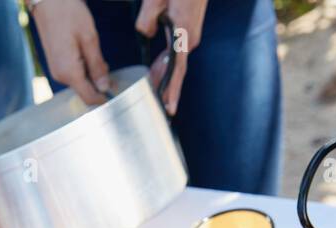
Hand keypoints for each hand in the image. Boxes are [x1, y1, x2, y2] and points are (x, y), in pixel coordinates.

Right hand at [32, 0, 110, 104]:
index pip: (89, 97)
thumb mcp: (89, 38)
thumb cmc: (68, 13)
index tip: (117, 92)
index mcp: (69, 72)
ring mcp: (56, 71)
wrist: (47, 1)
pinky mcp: (56, 64)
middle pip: (85, 91)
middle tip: (109, 66)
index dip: (104, 98)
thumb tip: (105, 87)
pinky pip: (73, 74)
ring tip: (97, 55)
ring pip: (80, 82)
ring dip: (91, 74)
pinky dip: (84, 68)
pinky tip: (87, 53)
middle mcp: (60, 76)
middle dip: (99, 83)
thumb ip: (97, 65)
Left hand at [135, 0, 207, 114]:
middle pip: (176, 70)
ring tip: (150, 89)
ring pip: (175, 62)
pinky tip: (156, 69)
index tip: (169, 108)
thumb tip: (145, 33)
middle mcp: (190, 40)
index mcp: (184, 35)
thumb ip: (146, 20)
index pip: (177, 70)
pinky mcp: (188, 30)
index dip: (172, 91)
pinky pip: (176, 52)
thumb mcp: (155, 0)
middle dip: (165, 88)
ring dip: (163, 75)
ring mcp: (191, 36)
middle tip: (154, 105)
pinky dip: (166, 63)